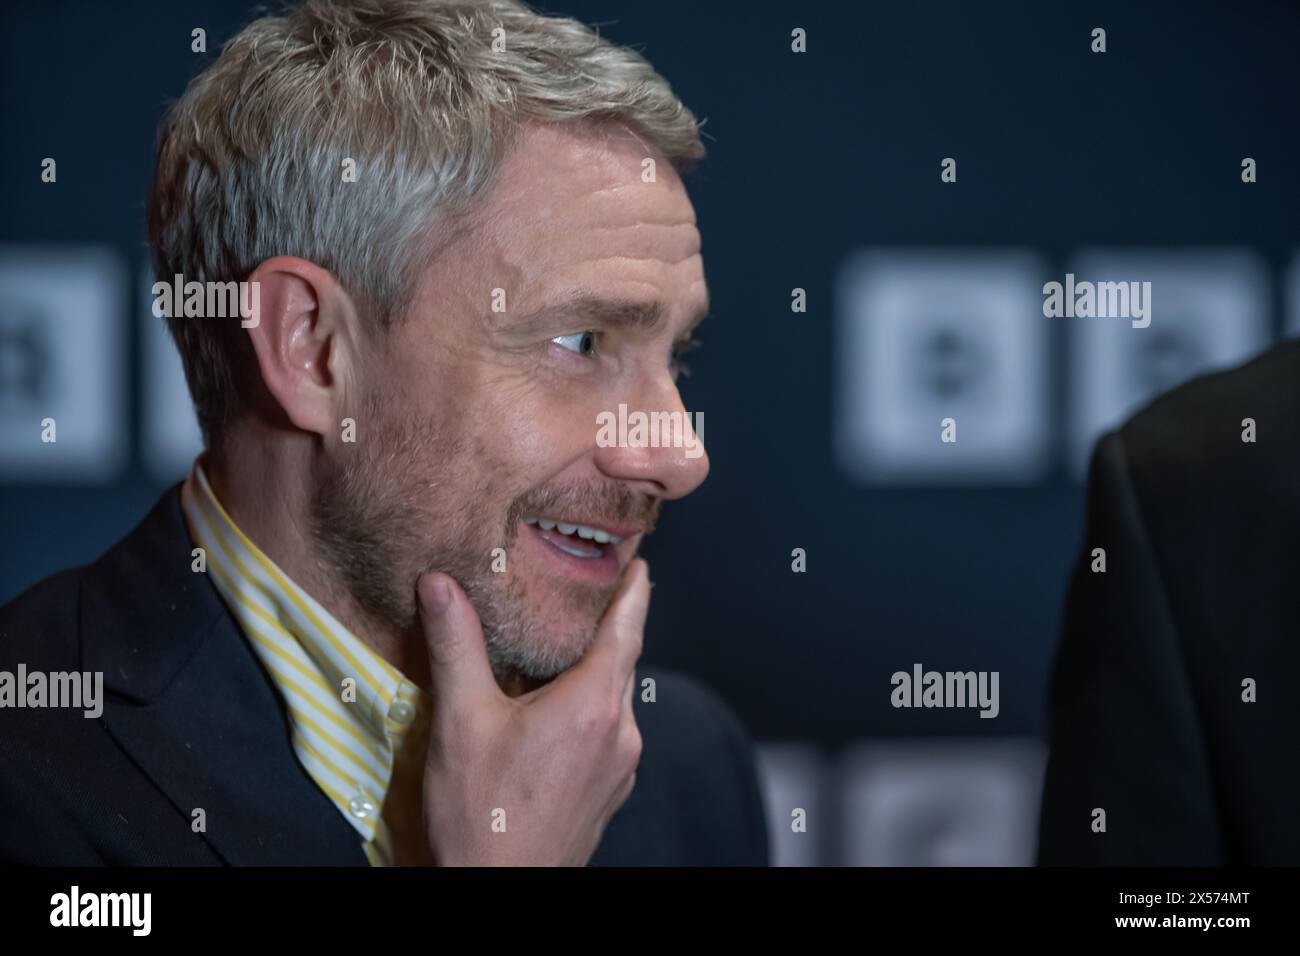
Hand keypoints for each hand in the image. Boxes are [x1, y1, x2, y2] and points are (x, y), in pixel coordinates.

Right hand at [417, 558, 648, 865]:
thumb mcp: (460, 722)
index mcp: (592, 705)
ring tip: (563, 649)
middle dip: (611, 625)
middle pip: (622, 660)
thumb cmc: (481, 816)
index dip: (634, 590)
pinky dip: (590, 707)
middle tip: (592, 591)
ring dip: (596, 670)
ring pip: (615, 697)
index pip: (627, 628)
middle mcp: (620, 732)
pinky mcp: (612, 790)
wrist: (500, 894)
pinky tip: (554, 711)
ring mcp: (621, 765)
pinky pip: (610, 731)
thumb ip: (455, 646)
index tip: (640, 562)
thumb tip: (439, 585)